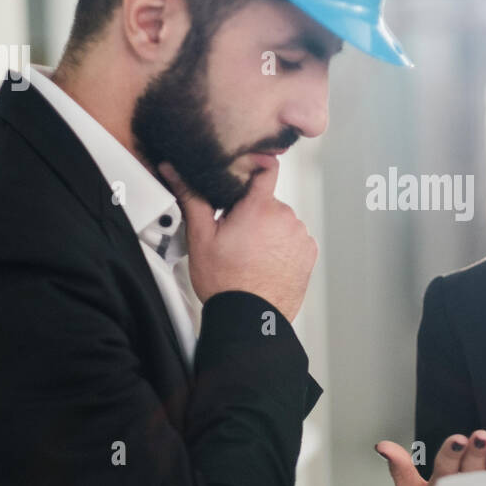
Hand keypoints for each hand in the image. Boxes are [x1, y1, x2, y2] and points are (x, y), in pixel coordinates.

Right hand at [158, 161, 315, 321]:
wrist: (249, 318)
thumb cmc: (225, 282)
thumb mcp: (201, 238)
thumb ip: (192, 198)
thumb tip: (176, 171)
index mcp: (259, 208)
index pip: (267, 167)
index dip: (257, 166)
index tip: (248, 174)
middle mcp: (286, 217)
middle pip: (269, 201)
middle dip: (254, 212)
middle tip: (237, 235)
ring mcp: (300, 236)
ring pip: (282, 221)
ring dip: (270, 230)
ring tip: (251, 254)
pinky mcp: (309, 252)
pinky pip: (295, 239)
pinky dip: (283, 246)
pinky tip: (266, 262)